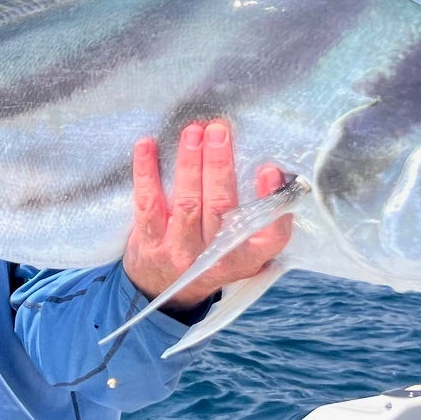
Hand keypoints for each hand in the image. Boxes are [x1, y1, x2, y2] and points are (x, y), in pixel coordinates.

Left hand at [123, 119, 292, 312]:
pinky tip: (147, 145)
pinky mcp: (149, 243)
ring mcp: (180, 251)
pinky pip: (148, 202)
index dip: (272, 202)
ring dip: (190, 162)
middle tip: (219, 130)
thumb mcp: (240, 250)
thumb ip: (256, 220)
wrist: (161, 289)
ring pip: (187, 201)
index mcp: (245, 259)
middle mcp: (214, 258)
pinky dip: (147, 171)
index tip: (270, 170)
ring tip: (193, 132)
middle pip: (221, 207)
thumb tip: (274, 170)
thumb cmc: (209, 257)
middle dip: (220, 164)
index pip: (270, 236)